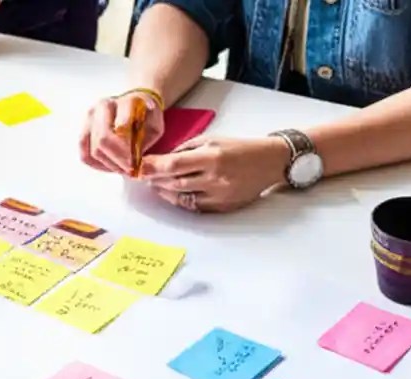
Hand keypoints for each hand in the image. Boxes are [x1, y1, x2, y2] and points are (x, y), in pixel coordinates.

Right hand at [79, 91, 165, 174]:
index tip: (135, 164)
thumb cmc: (146, 119)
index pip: (121, 127)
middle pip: (103, 140)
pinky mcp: (83, 130)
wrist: (132, 108)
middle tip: (128, 170)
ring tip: (121, 169)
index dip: (128, 150)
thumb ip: (147, 141)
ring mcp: (90, 118)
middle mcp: (104, 105)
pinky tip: (109, 166)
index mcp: (126, 101)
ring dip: (108, 164)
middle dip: (116, 160)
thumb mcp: (155, 127)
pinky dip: (96, 165)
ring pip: (93, 150)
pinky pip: (85, 155)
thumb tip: (136, 162)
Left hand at [140, 135, 288, 212]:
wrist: (271, 162)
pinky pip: (193, 206)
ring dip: (164, 191)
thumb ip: (186, 149)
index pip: (173, 164)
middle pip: (173, 183)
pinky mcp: (222, 207)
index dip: (153, 167)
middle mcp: (214, 178)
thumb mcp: (212, 139)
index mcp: (212, 157)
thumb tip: (161, 159)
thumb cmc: (240, 148)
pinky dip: (179, 200)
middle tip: (144, 175)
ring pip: (181, 197)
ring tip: (156, 184)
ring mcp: (218, 195)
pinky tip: (173, 193)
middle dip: (155, 179)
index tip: (140, 166)